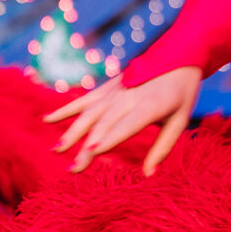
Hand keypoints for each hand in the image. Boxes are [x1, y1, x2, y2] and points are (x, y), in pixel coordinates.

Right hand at [45, 66, 201, 174]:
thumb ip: (163, 147)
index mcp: (151, 104)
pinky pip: (85, 98)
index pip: (128, 124)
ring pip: (90, 112)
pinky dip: (66, 108)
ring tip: (58, 149)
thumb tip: (149, 176)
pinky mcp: (109, 85)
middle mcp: (130, 95)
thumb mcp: (181, 120)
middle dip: (87, 146)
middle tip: (73, 169)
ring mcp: (117, 89)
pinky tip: (48, 120)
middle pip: (105, 123)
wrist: (179, 55)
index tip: (93, 152)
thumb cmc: (182, 93)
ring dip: (73, 131)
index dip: (110, 137)